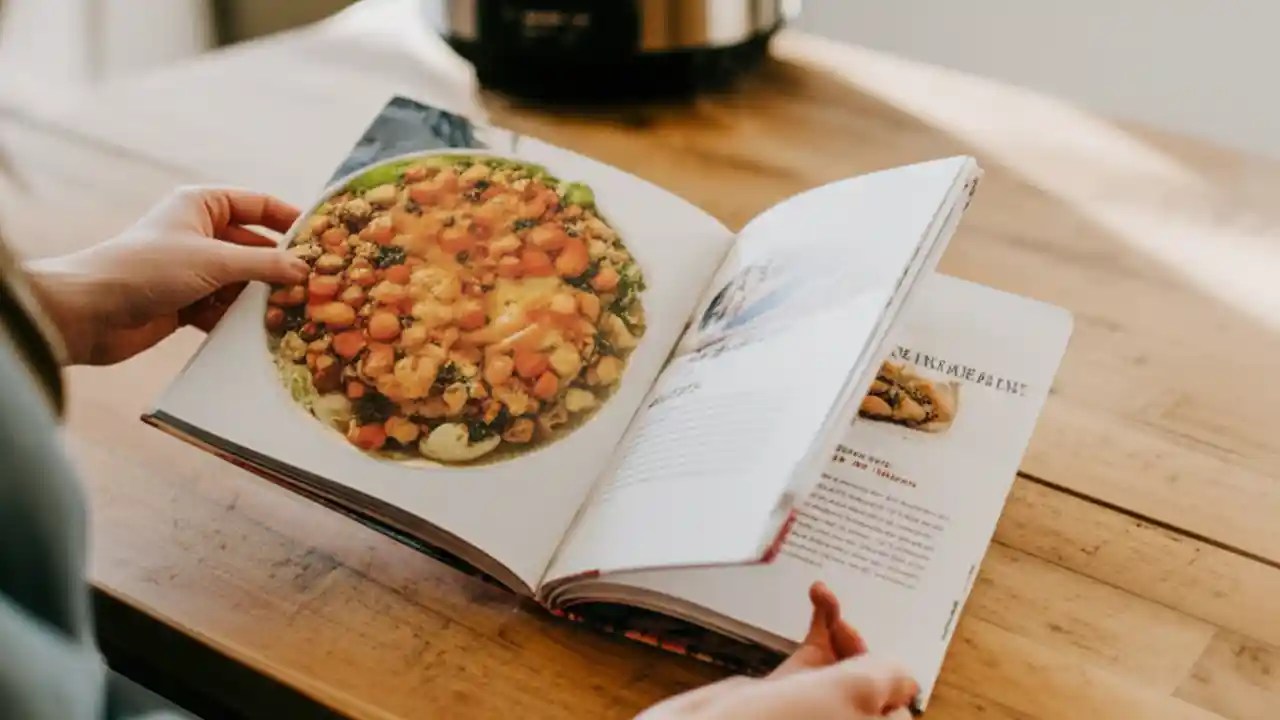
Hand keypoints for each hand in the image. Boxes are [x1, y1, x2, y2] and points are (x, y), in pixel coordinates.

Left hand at [26, 187, 308, 364]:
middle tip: (320, 284)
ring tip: (299, 312)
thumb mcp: (213, 260)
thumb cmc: (145, 269)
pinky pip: (225, 309)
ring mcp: (193, 270)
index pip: (259, 204)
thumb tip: (306, 269)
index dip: (291, 219)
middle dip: (281, 266)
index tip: (325, 239)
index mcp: (202, 206)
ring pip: (242, 281)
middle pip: (255, 246)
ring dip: (262, 298)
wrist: (88, 314)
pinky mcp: (186, 303)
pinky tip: (265, 333)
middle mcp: (199, 233)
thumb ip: (263, 264)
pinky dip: (241, 320)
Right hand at [637, 583, 917, 719]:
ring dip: (840, 624)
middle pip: (872, 679)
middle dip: (862, 644)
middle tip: (844, 629)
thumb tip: (904, 675)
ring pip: (843, 659)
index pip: (900, 709)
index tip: (878, 656)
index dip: (894, 677)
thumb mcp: (855, 691)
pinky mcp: (788, 691)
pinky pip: (814, 651)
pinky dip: (819, 621)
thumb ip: (887, 675)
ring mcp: (815, 709)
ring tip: (826, 599)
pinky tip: (819, 594)